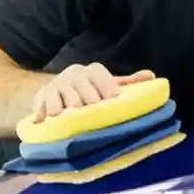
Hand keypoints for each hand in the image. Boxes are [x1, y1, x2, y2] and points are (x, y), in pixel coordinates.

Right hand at [32, 63, 155, 120]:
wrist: (59, 89)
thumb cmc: (92, 90)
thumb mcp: (109, 85)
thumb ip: (130, 83)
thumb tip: (153, 77)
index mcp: (92, 70)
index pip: (98, 74)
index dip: (105, 87)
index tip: (111, 99)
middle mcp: (73, 74)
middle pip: (81, 88)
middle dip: (87, 102)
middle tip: (91, 112)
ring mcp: (56, 86)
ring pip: (63, 99)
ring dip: (68, 111)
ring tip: (73, 119)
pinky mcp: (41, 97)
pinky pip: (43, 107)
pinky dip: (47, 115)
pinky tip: (50, 123)